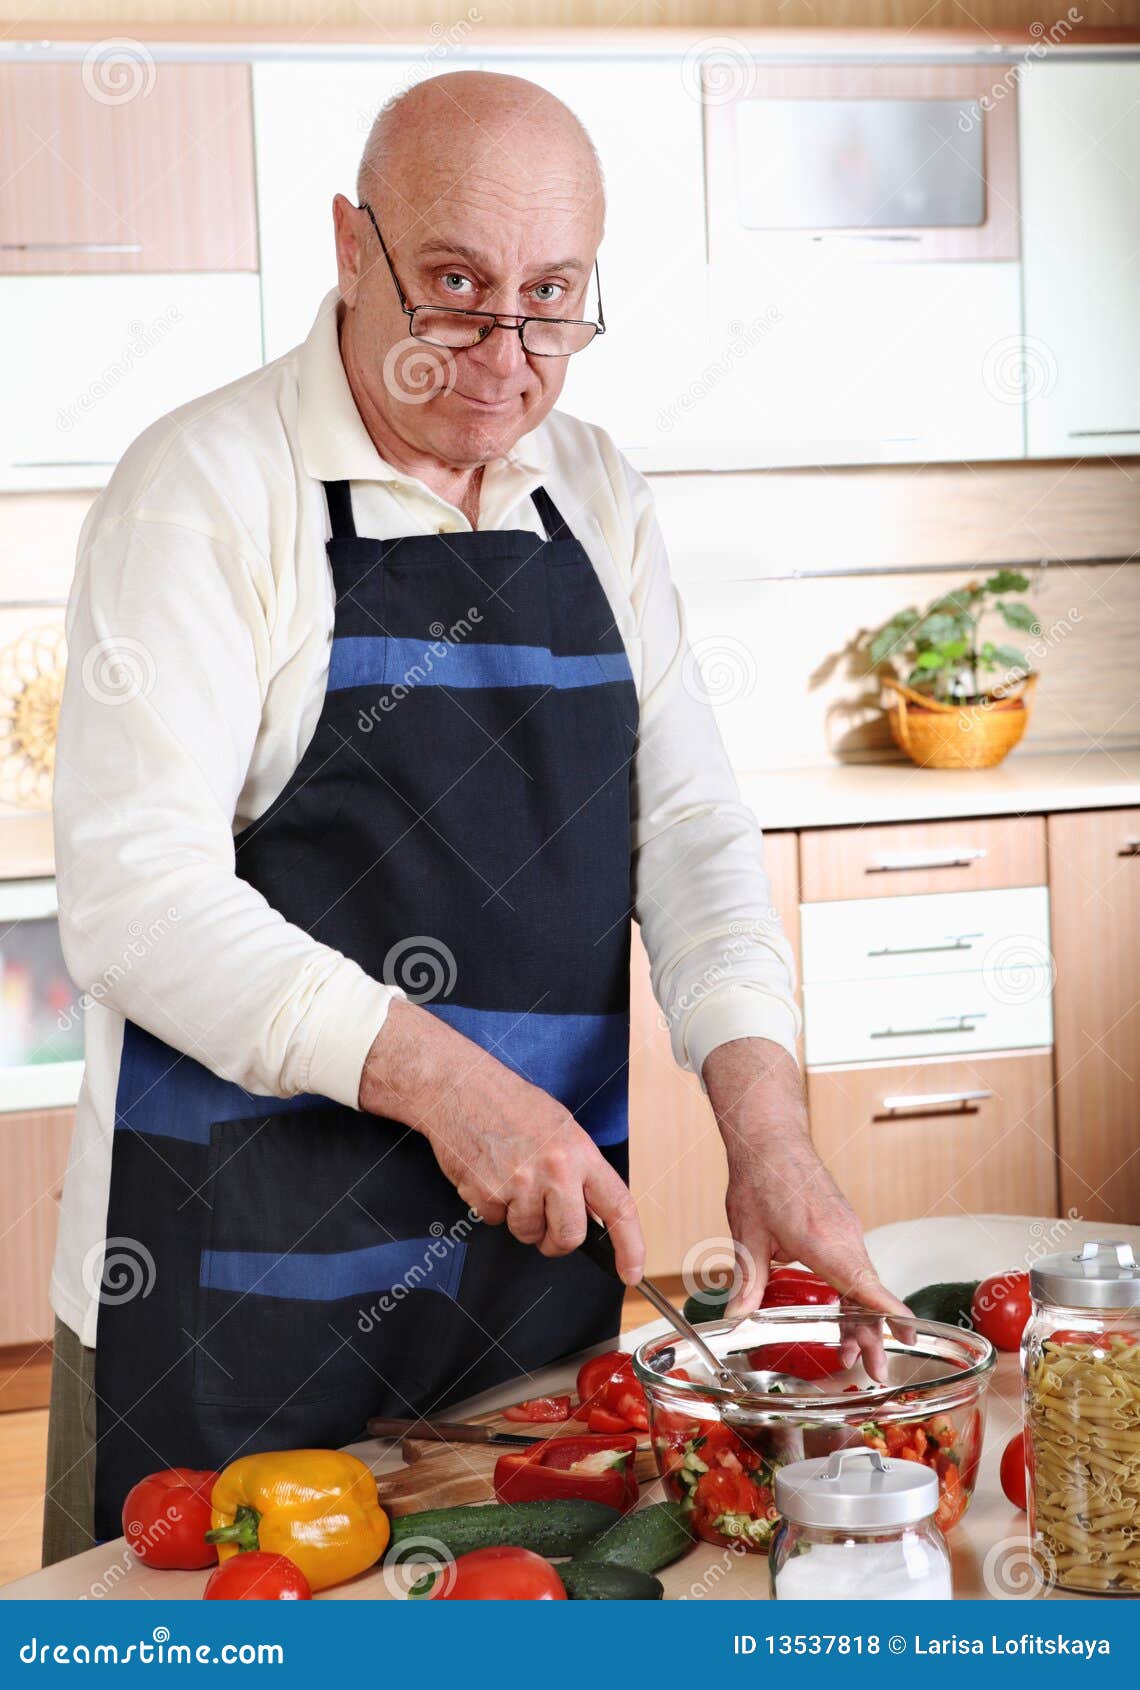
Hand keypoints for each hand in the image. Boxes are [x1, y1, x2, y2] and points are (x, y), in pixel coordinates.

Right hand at [359, 1000, 644, 1283]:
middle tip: (546, 1227)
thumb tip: (590, 1212)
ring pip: (528, 1233)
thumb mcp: (561, 1127)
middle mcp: (554, 1168)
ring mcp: (519, 1181)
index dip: (630, 1247)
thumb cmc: (510, 1104)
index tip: (631, 1272)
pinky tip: (488, 1174)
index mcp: (580, 1151)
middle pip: (569, 1236)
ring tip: (510, 1180)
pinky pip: (495, 1221)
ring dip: (519, 1219)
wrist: (461, 1087)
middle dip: (557, 1241)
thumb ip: (578, 1169)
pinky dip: (491, 1207)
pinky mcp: (487, 1192)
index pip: (618, 1206)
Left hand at [703, 1037, 913, 1380]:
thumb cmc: (760, 1178)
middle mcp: (844, 1235)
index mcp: (823, 1240)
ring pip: (863, 1283)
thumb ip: (748, 1281)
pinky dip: (854, 1296)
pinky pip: (855, 1267)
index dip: (888, 1313)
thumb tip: (736, 1319)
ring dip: (862, 1319)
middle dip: (874, 1336)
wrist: (769, 1137)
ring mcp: (847, 1229)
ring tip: (854, 1355)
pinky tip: (844, 1319)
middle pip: (868, 1294)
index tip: (909, 1337)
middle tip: (874, 1373)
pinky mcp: (842, 1226)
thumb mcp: (747, 1235)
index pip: (865, 1283)